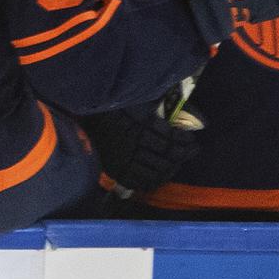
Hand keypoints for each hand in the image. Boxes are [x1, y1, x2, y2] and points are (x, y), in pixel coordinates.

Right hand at [85, 104, 201, 195]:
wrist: (87, 117)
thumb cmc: (115, 105)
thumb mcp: (138, 97)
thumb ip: (157, 99)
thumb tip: (178, 99)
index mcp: (139, 124)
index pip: (169, 137)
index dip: (183, 141)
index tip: (192, 140)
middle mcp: (132, 143)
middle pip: (164, 155)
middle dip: (182, 155)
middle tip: (191, 151)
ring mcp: (123, 158)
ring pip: (153, 170)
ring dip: (170, 169)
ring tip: (178, 164)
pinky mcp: (115, 169)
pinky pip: (137, 180)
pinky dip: (151, 181)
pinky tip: (160, 177)